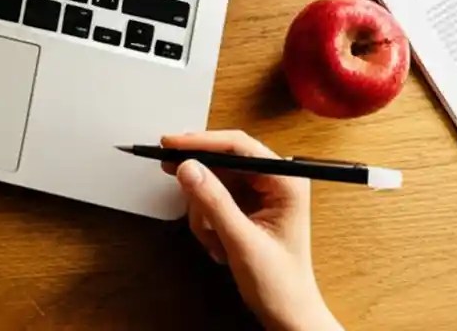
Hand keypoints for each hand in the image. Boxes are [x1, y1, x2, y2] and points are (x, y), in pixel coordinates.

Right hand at [160, 131, 341, 330]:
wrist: (286, 313)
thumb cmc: (280, 283)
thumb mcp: (242, 242)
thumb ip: (214, 203)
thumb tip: (188, 168)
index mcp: (286, 181)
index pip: (238, 146)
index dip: (201, 142)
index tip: (170, 144)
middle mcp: (274, 180)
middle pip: (222, 159)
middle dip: (200, 182)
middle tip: (170, 174)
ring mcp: (259, 193)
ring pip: (213, 180)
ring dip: (203, 210)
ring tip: (214, 241)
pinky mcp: (246, 205)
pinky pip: (212, 198)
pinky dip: (205, 219)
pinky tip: (216, 243)